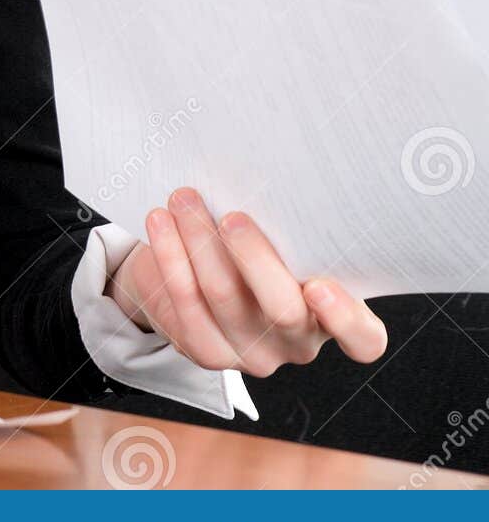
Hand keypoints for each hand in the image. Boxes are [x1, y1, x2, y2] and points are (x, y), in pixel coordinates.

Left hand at [106, 188, 387, 379]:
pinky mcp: (207, 351)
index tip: (319, 285)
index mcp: (334, 315)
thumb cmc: (250, 244)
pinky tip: (159, 222)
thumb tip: (270, 167)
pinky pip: (184, 302)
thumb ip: (285, 224)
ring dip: (199, 241)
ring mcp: (253, 353)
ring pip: (224, 298)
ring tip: (183, 198)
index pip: (362, 337)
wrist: (191, 272)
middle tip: (232, 216)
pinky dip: (170, 255)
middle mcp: (298, 342)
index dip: (345, 318)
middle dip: (254, 258)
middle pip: (282, 310)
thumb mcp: (279, 237)